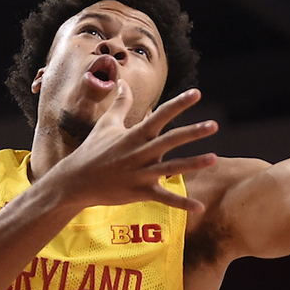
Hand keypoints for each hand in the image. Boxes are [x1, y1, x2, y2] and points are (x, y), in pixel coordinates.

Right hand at [38, 79, 216, 213]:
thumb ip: (120, 104)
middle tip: (214, 125)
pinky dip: (182, 204)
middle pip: (170, 140)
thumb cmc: (92, 151)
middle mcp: (140, 153)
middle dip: (192, 133)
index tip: (197, 94)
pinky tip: (200, 207)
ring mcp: (140, 173)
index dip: (179, 104)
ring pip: (171, 168)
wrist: (76, 181)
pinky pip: (164, 198)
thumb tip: (122, 82)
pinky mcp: (139, 192)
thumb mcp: (106, 125)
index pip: (160, 116)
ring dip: (193, 164)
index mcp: (134, 135)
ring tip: (214, 158)